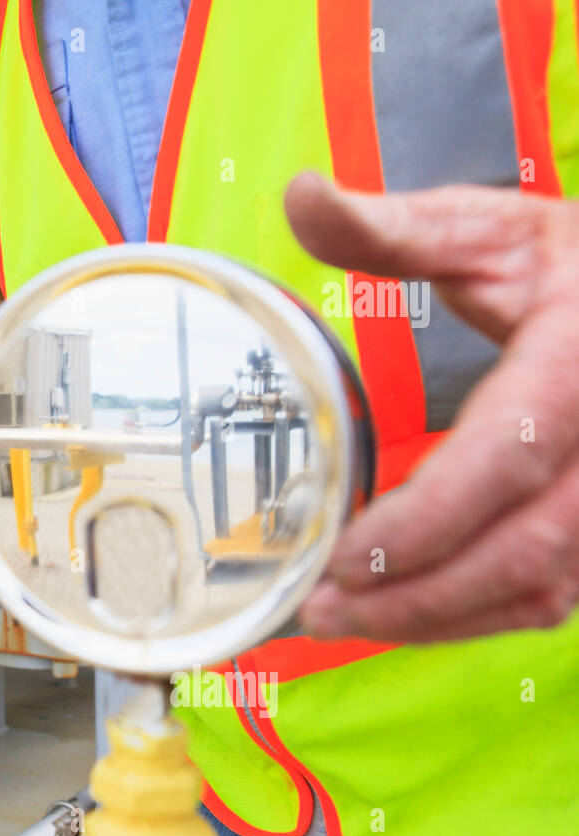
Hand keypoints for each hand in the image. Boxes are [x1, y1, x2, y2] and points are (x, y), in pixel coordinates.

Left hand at [285, 171, 578, 641]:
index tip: (339, 560)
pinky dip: (483, 614)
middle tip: (322, 613)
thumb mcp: (494, 230)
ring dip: (443, 619)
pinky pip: (560, 594)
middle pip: (522, 551)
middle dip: (415, 598)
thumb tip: (302, 193)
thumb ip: (395, 227)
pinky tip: (416, 611)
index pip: (503, 460)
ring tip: (351, 622)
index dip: (422, 523)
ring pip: (544, 590)